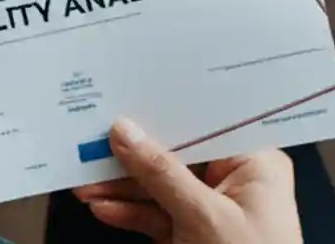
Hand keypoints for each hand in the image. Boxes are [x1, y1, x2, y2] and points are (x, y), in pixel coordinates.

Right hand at [72, 118, 301, 243]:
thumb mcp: (203, 216)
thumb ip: (160, 172)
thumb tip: (122, 129)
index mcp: (254, 164)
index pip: (202, 125)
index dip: (159, 112)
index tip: (118, 103)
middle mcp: (234, 181)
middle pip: (173, 156)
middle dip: (129, 158)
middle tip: (87, 146)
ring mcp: (210, 209)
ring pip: (158, 187)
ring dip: (119, 188)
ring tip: (80, 183)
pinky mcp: (192, 235)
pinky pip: (155, 214)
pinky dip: (129, 213)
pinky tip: (101, 208)